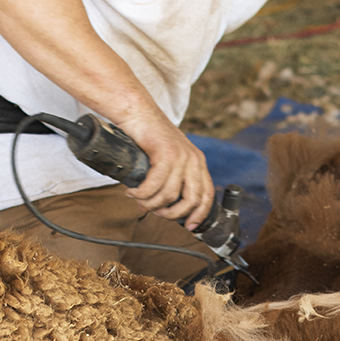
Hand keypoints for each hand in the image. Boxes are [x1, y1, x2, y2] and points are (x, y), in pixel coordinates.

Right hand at [117, 108, 215, 229]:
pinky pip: (154, 185)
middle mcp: (193, 159)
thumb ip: (175, 176)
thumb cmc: (150, 137)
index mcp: (198, 162)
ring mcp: (181, 156)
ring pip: (169, 195)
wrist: (138, 113)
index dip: (199, 214)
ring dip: (151, 204)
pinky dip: (141, 194)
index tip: (190, 227)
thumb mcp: (170, 158)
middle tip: (157, 214)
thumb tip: (168, 205)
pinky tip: (132, 193)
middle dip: (173, 214)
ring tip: (139, 202)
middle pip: (191, 200)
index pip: (207, 195)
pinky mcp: (165, 154)